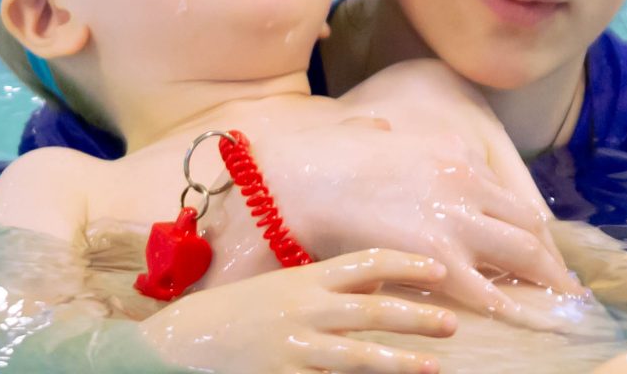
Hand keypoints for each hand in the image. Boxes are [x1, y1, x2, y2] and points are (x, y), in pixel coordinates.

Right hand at [141, 249, 457, 373]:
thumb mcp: (279, 288)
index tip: (440, 268)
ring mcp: (293, 349)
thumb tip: (379, 282)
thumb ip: (326, 284)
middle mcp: (302, 311)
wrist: (175, 345)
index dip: (406, 263)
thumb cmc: (232, 315)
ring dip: (399, 362)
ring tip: (432, 366)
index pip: (366, 263)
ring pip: (358, 356)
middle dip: (417, 316)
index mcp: (304, 280)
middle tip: (451, 322)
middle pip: (373, 311)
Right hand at [250, 118, 585, 328]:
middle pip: (527, 223)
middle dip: (549, 256)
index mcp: (453, 153)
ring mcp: (455, 217)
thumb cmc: (321, 157)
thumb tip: (377, 129)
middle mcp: (465, 181)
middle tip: (565, 282)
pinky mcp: (437, 254)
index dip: (529, 227)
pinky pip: (488, 289)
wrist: (299, 177)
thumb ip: (382, 135)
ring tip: (564, 305)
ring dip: (547, 281)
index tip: (540, 246)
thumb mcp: (366, 133)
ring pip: (522, 252)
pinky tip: (531, 323)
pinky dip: (515, 309)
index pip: (508, 195)